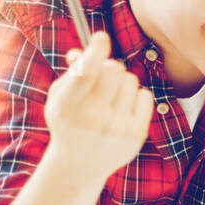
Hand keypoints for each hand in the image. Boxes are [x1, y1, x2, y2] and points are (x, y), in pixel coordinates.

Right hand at [43, 31, 153, 185]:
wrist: (78, 167)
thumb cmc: (69, 124)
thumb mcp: (59, 100)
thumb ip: (70, 73)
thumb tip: (83, 50)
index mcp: (68, 106)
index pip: (86, 72)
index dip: (96, 50)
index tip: (101, 37)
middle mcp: (92, 117)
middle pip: (114, 69)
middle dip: (110, 66)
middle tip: (104, 76)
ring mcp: (116, 127)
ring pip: (131, 79)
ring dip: (122, 83)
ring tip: (111, 98)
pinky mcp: (136, 134)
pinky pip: (145, 95)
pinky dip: (136, 97)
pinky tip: (123, 109)